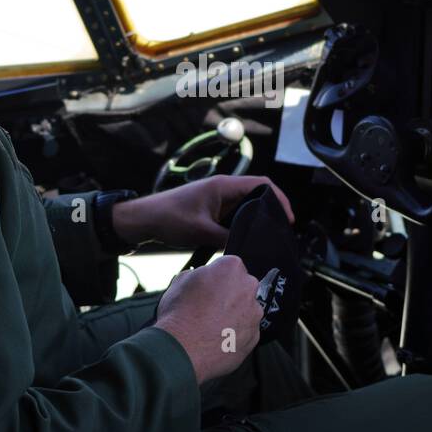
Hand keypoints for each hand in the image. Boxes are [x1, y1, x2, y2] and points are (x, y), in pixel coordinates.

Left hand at [110, 175, 293, 249]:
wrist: (143, 219)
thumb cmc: (169, 219)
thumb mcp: (201, 231)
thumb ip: (228, 238)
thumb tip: (250, 246)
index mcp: (224, 186)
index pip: (263, 185)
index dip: (280, 200)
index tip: (288, 220)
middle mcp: (224, 189)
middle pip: (258, 196)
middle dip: (272, 212)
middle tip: (281, 234)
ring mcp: (218, 199)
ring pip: (247, 207)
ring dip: (257, 220)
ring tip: (268, 239)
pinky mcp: (212, 210)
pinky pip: (235, 216)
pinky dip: (243, 225)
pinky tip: (247, 240)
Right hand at [153, 255, 261, 382]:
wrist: (182, 350)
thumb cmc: (179, 314)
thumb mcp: (180, 281)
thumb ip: (199, 274)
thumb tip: (201, 278)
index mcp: (231, 268)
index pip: (228, 267)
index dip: (215, 278)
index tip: (206, 288)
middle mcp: (248, 288)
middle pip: (241, 287)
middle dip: (228, 295)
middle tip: (208, 308)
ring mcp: (254, 314)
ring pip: (245, 311)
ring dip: (233, 316)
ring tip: (210, 327)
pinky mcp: (253, 338)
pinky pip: (245, 332)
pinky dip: (234, 335)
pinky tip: (216, 339)